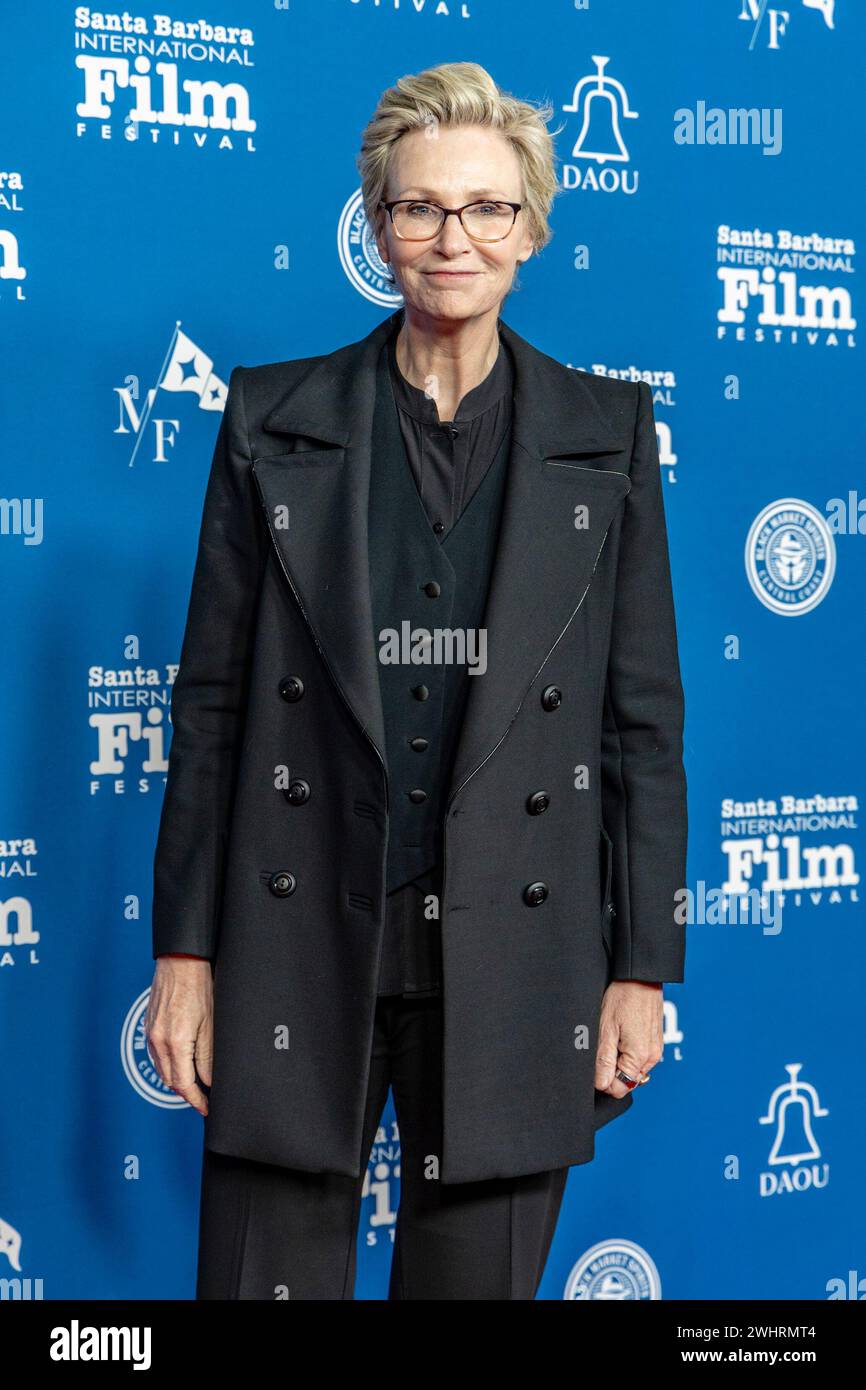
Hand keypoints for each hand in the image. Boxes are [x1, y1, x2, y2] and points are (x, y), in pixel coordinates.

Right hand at [145, 958, 213, 1114]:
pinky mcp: (149, 1026)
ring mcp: (150, 1033)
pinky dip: (168, 1064)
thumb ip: (207, 1055)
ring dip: (177, 1080)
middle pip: (170, 1080)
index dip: (196, 1100)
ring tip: (195, 1085)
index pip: (184, 1084)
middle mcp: (158, 1041)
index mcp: (175, 1042)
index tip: (207, 1108)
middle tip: (204, 1099)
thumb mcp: (210, 1023)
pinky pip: (156, 1054)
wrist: (180, 960)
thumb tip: (208, 1080)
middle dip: (187, 1093)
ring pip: (162, 1069)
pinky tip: (181, 1063)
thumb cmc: (199, 985)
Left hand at [595, 980, 662, 1098]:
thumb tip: (601, 1085)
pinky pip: (639, 1059)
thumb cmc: (623, 997)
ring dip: (619, 1061)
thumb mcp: (606, 1029)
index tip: (595, 1063)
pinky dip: (628, 1053)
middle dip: (612, 1071)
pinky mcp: (655, 1042)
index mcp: (639, 1057)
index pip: (619, 1089)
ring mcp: (655, 1050)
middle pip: (627, 1081)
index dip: (603, 1080)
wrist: (641, 977)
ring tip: (612, 1037)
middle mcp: (652, 1058)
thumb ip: (604, 1060)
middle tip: (602, 1046)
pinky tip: (621, 1034)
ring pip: (633, 1070)